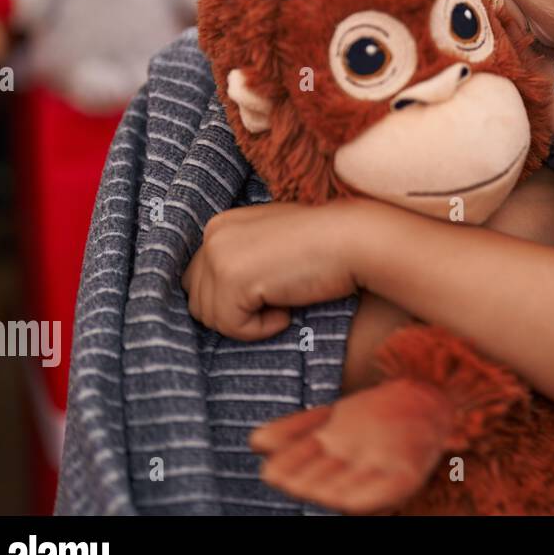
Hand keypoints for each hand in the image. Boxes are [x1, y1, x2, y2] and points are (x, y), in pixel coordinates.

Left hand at [183, 201, 358, 340]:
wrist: (354, 239)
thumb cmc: (326, 243)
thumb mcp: (274, 243)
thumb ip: (243, 257)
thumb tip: (222, 296)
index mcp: (220, 225)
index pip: (199, 280)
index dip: (232, 298)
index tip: (270, 292)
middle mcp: (212, 236)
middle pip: (199, 301)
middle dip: (236, 311)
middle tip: (279, 300)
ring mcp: (219, 256)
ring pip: (212, 318)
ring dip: (250, 320)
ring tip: (286, 301)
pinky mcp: (232, 279)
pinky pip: (232, 327)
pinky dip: (262, 329)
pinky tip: (288, 310)